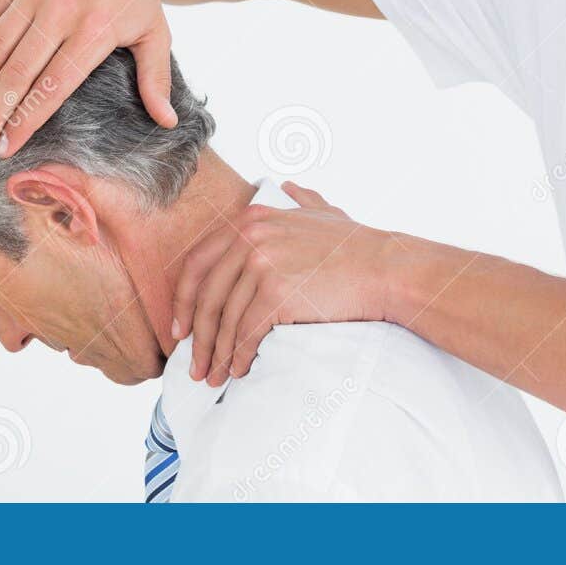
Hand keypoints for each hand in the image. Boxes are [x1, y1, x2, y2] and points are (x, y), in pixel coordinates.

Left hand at [173, 183, 395, 385]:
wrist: (384, 268)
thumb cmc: (357, 246)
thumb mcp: (323, 211)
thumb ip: (300, 200)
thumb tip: (288, 188)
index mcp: (252, 218)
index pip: (199, 262)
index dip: (184, 300)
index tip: (181, 328)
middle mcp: (250, 237)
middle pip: (207, 297)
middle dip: (198, 337)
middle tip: (195, 363)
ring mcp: (262, 264)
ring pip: (226, 320)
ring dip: (218, 354)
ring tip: (216, 376)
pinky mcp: (276, 294)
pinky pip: (246, 333)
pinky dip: (239, 357)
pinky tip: (239, 369)